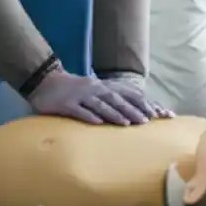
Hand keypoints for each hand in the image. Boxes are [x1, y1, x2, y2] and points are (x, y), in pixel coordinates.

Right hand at [26, 68, 149, 125]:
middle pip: (118, 99)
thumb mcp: (97, 90)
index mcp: (106, 86)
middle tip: (146, 121)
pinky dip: (89, 116)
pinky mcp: (66, 103)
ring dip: (114, 114)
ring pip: (101, 104)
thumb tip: (137, 111)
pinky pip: (79, 110)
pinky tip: (98, 123)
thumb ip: (114, 99)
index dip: (145, 103)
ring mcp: (81, 95)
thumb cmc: (76, 90)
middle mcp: (96, 89)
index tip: (159, 114)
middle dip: (133, 109)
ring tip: (127, 124)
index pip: (130, 94)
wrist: (46, 82)